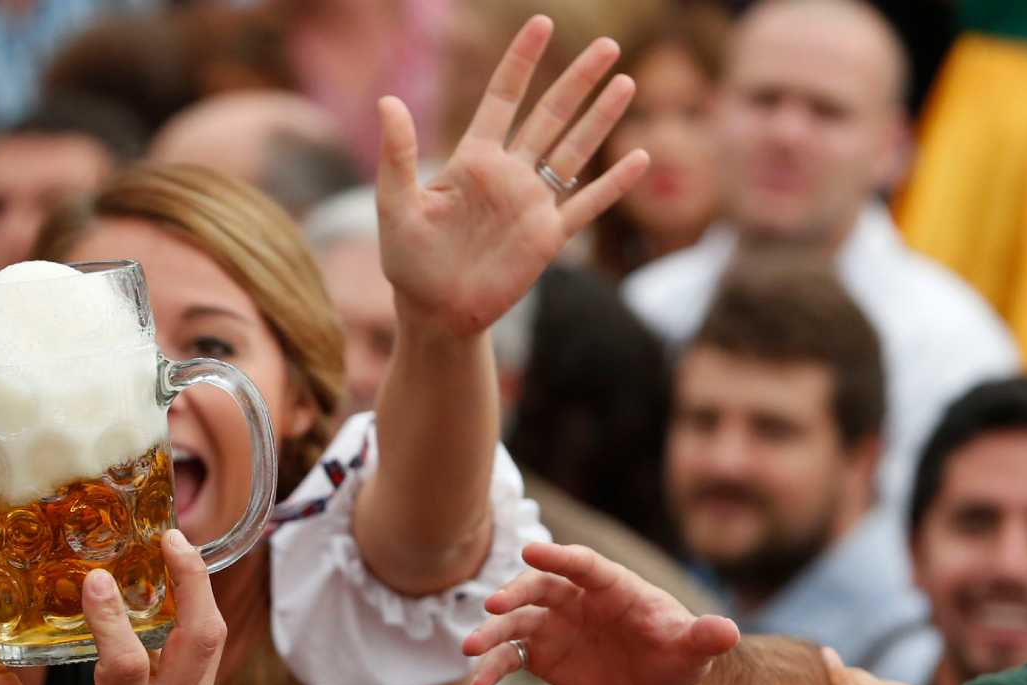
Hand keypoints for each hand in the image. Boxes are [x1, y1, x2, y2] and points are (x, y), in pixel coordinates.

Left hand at [377, 15, 645, 335]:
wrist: (435, 314)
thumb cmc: (409, 262)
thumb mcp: (396, 207)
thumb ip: (397, 155)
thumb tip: (387, 101)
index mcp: (473, 160)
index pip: (502, 98)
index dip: (522, 61)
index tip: (541, 23)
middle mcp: (509, 175)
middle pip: (551, 116)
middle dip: (578, 80)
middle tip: (608, 45)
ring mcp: (532, 204)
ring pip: (574, 152)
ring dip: (600, 120)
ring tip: (626, 83)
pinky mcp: (548, 237)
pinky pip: (586, 205)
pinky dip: (612, 184)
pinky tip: (639, 158)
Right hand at [462, 542, 739, 684]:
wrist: (655, 677)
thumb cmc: (676, 651)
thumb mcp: (694, 648)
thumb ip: (705, 637)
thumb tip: (728, 631)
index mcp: (611, 586)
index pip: (582, 565)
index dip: (559, 558)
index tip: (532, 552)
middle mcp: (574, 598)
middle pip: (538, 588)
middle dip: (514, 595)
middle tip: (492, 607)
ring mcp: (552, 624)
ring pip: (514, 623)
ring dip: (490, 634)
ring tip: (469, 652)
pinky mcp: (539, 653)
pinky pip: (509, 658)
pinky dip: (491, 669)